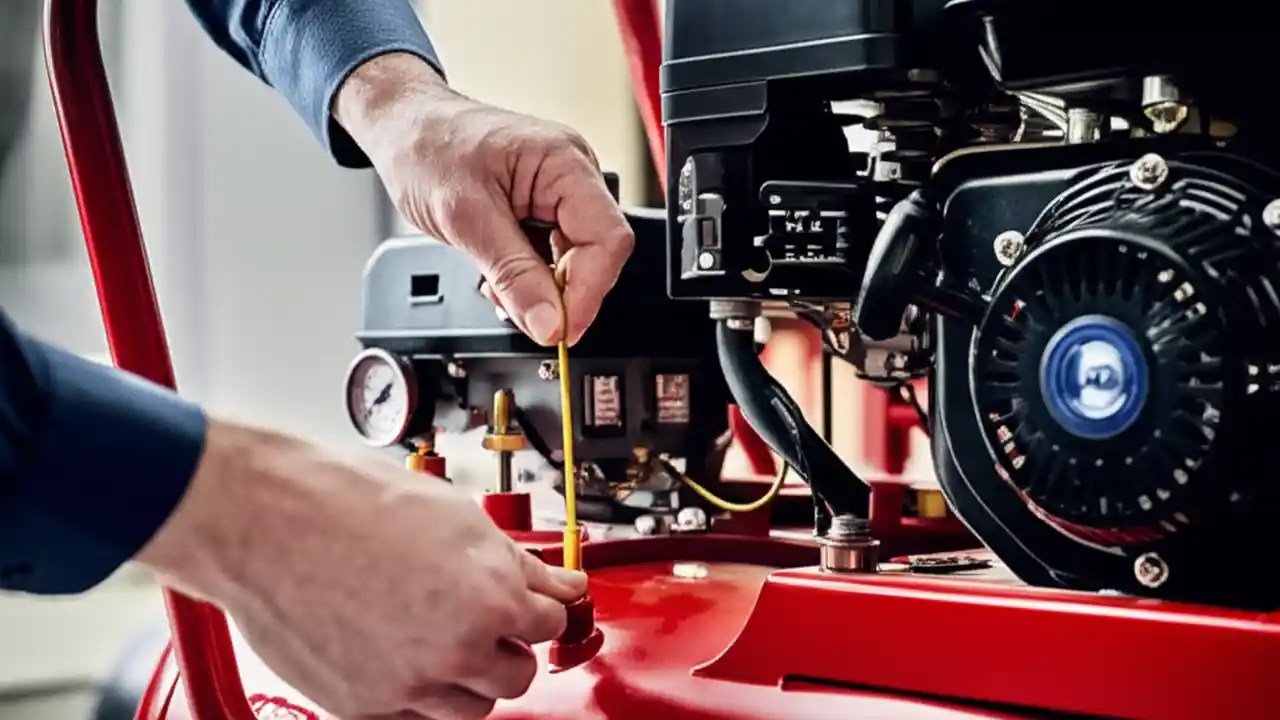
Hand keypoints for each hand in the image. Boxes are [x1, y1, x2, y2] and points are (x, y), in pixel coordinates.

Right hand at [137, 419, 586, 718]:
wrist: (265, 517)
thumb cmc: (350, 502)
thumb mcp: (457, 517)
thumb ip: (519, 562)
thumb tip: (562, 583)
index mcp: (490, 599)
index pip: (548, 625)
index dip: (536, 606)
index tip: (524, 601)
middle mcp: (454, 650)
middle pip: (515, 677)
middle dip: (506, 648)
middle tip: (483, 618)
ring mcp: (406, 683)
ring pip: (468, 709)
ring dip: (466, 677)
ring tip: (440, 633)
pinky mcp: (360, 703)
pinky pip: (411, 715)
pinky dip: (416, 691)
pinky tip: (400, 648)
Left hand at [334, 53, 634, 345]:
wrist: (402, 128)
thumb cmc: (427, 147)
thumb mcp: (464, 216)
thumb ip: (512, 274)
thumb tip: (549, 324)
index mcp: (564, 162)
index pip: (607, 239)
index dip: (587, 291)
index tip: (557, 328)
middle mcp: (572, 176)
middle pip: (596, 255)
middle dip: (559, 293)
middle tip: (518, 311)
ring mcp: (559, 194)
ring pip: (575, 262)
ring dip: (540, 288)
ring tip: (496, 287)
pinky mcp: (543, 210)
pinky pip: (552, 257)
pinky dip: (528, 278)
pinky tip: (500, 277)